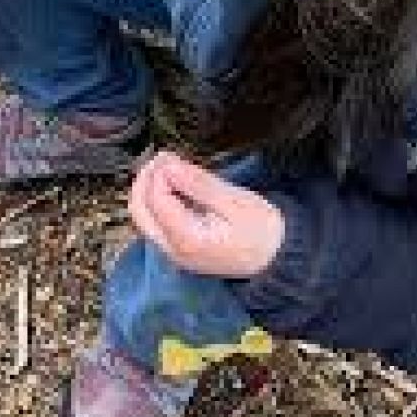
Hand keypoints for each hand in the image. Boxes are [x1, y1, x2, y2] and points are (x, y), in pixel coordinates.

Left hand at [128, 152, 284, 277]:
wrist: (277, 261)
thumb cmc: (262, 232)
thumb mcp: (235, 202)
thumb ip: (198, 185)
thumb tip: (169, 165)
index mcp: (187, 240)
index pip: (156, 201)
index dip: (158, 173)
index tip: (169, 154)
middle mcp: (172, 250)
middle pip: (139, 211)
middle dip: (145, 180)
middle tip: (161, 159)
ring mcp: (172, 252)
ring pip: (144, 217)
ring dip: (150, 190)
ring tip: (168, 168)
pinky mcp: (177, 249)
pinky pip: (156, 222)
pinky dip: (158, 201)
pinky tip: (175, 185)